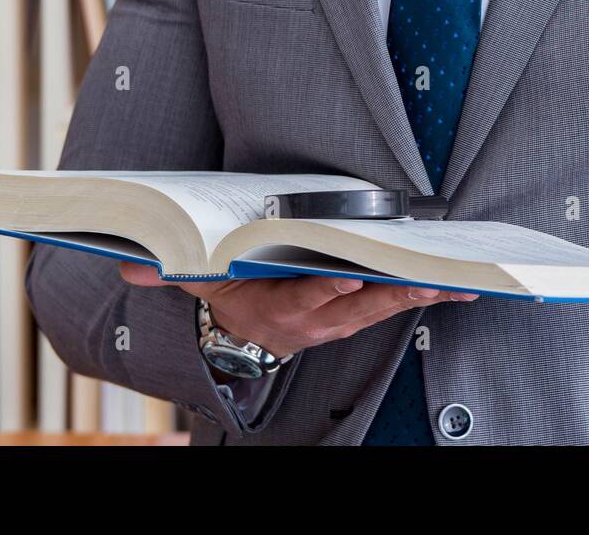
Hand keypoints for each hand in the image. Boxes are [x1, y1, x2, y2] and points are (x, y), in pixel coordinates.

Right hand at [119, 263, 477, 360]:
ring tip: (459, 280)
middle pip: (360, 304)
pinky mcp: (358, 312)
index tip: (346, 278)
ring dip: (422, 293)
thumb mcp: (196, 281)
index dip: (325, 290)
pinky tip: (457, 282)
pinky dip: (425, 292)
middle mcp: (315, 320)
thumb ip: (168, 272)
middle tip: (431, 278)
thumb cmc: (227, 288)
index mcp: (277, 310)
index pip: (304, 298)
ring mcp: (341, 320)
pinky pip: (395, 302)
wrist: (242, 326)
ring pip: (386, 304)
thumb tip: (129, 263)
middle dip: (396, 291)